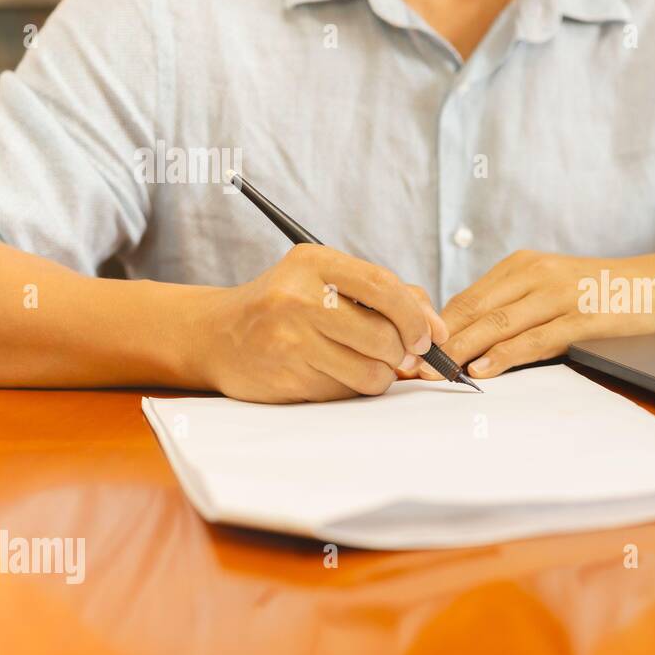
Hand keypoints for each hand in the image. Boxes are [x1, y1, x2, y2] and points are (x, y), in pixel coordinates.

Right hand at [197, 244, 446, 401]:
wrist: (217, 335)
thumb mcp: (329, 281)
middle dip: (402, 352)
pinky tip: (331, 373)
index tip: (429, 336)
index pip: (385, 287)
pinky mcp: (286, 376)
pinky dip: (351, 388)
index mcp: (315, 263)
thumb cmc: (287, 306)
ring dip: (380, 375)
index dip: (417, 317)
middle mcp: (299, 297)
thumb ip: (388, 295)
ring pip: (371, 371)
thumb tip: (436, 329)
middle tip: (399, 355)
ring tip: (364, 364)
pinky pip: (345, 392)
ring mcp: (290, 339)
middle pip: (384, 335)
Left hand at [418, 250, 654, 380]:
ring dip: (464, 350)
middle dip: (441, 342)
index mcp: (521, 265)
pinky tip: (483, 369)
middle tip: (413, 370)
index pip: (466, 298)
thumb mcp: (548, 289)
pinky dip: (505, 355)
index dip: (435, 329)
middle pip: (474, 310)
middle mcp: (534, 272)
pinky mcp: (582, 315)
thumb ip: (512, 307)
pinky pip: (536, 338)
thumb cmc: (599, 293)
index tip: (409, 354)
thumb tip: (463, 341)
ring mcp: (558, 293)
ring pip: (498, 323)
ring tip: (438, 375)